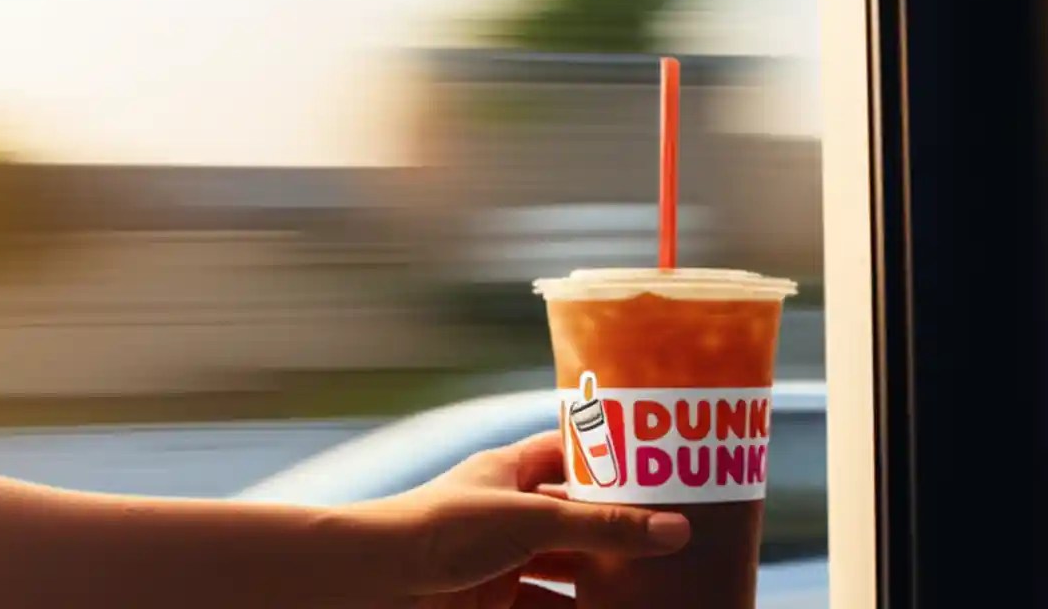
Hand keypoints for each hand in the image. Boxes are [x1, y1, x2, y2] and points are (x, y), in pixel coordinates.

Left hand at [342, 431, 690, 607]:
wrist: (370, 584)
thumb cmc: (441, 529)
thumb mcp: (533, 520)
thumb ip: (604, 528)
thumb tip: (677, 531)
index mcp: (513, 470)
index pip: (572, 454)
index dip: (612, 461)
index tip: (662, 471)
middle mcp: (509, 510)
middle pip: (576, 518)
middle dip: (617, 532)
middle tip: (672, 540)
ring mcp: (501, 557)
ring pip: (564, 567)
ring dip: (601, 579)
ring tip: (653, 585)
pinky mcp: (491, 599)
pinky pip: (546, 605)